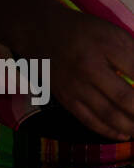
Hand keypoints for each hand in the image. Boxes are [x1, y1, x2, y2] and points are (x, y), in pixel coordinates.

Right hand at [0, 0, 133, 139]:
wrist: (42, 34)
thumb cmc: (83, 32)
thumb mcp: (111, 32)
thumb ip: (132, 51)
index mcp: (106, 45)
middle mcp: (91, 67)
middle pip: (123, 96)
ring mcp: (77, 87)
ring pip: (107, 113)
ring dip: (128, 126)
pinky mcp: (68, 100)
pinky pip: (90, 120)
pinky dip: (108, 130)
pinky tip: (123, 135)